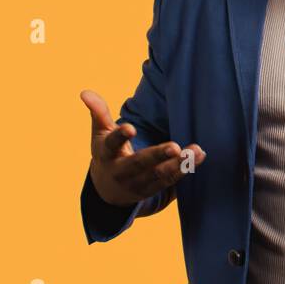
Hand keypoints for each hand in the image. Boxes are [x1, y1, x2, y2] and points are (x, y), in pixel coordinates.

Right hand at [80, 89, 204, 207]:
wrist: (109, 190)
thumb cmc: (107, 153)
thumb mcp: (100, 134)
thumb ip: (98, 113)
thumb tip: (84, 92)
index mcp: (107, 154)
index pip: (112, 144)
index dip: (120, 136)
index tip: (130, 128)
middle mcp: (122, 171)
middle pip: (140, 163)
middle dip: (157, 156)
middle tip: (174, 146)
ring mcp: (139, 183)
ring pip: (160, 175)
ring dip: (179, 164)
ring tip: (196, 151)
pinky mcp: (154, 189)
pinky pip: (171, 180)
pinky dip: (186, 169)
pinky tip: (199, 156)